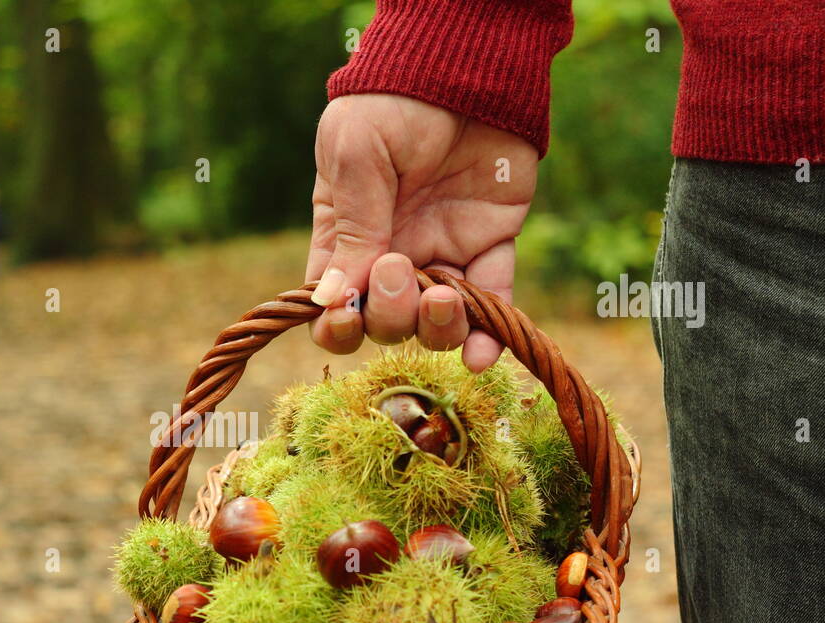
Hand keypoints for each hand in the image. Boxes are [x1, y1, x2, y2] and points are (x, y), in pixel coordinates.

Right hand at [305, 94, 538, 370]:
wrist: (466, 65)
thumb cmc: (394, 100)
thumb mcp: (356, 154)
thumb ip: (350, 227)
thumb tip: (334, 301)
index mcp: (343, 238)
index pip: (334, 307)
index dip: (338, 326)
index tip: (348, 314)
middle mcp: (390, 256)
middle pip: (384, 325)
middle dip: (390, 314)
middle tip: (402, 265)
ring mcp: (441, 254)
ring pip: (434, 327)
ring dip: (436, 330)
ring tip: (444, 298)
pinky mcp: (490, 247)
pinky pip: (490, 308)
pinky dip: (488, 337)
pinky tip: (482, 354)